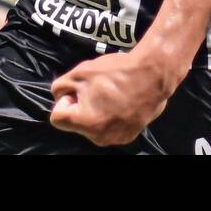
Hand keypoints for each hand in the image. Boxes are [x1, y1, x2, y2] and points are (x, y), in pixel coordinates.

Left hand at [49, 49, 183, 145]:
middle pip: (77, 122)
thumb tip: (61, 97)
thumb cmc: (115, 72)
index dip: (64, 101)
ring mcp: (116, 138)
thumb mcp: (79, 72)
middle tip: (96, 88)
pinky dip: (111, 116)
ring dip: (96, 111)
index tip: (79, 90)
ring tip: (111, 92)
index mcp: (85, 123)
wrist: (153, 74)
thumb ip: (60, 87)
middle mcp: (99, 137)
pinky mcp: (129, 136)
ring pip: (94, 125)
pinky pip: (110, 127)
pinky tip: (122, 100)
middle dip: (81, 106)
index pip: (57, 118)